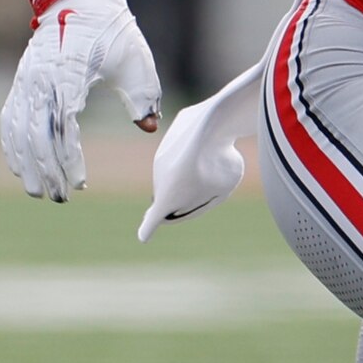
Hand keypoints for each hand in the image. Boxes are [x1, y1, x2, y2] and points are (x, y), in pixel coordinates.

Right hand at [0, 0, 162, 201]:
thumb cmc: (110, 28)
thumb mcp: (135, 60)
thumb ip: (142, 96)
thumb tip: (148, 128)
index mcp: (68, 77)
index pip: (62, 128)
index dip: (67, 159)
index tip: (79, 183)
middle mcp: (40, 81)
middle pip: (34, 136)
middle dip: (44, 171)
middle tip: (58, 198)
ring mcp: (26, 80)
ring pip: (17, 129)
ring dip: (25, 163)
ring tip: (36, 190)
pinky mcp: (22, 79)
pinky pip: (8, 117)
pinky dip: (10, 143)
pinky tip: (17, 164)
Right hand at [138, 58, 263, 241]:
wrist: (210, 125)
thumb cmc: (216, 166)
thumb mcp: (219, 192)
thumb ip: (205, 199)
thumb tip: (195, 190)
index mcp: (166, 198)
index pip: (153, 219)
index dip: (148, 228)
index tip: (143, 236)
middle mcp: (158, 178)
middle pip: (172, 191)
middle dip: (187, 193)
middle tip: (207, 187)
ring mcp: (162, 154)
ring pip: (179, 166)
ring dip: (194, 168)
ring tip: (211, 160)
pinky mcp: (172, 135)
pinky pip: (188, 144)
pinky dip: (200, 146)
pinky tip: (210, 141)